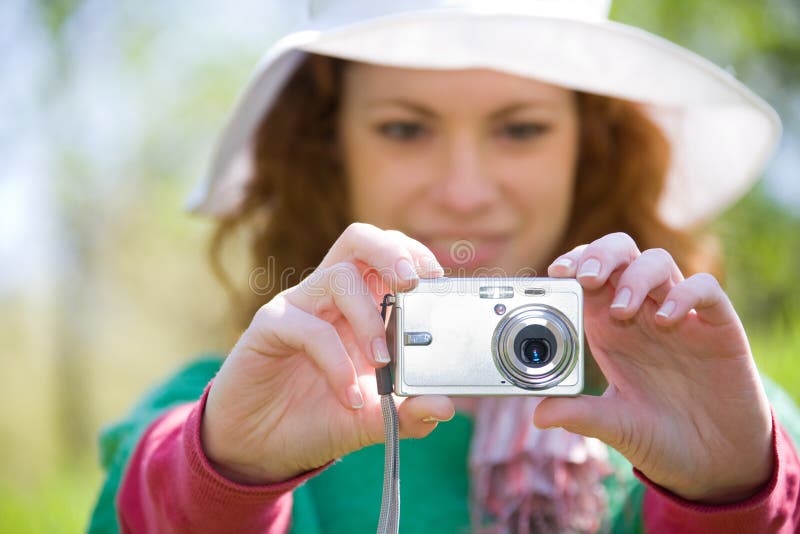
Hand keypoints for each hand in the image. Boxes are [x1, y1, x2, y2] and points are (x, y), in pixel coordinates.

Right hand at [201, 223, 454, 483]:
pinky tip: (350, 397)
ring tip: (381, 363)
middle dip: (393, 252)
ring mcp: (298, 307)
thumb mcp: (371, 420)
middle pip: (359, 240)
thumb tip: (445, 406)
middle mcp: (328, 296)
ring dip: (369, 317)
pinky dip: (337, 362)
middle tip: (413, 283)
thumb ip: (407, 413)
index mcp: (358, 304)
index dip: (415, 256)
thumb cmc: (316, 418)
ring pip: (339, 276)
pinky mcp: (269, 326)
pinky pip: (309, 327)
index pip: (387, 256)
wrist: (259, 446)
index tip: (441, 282)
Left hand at [535, 232, 772, 503]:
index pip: (588, 273)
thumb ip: (580, 415)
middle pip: (620, 254)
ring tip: (622, 311)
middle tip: (585, 278)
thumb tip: (538, 416)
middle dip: (600, 254)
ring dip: (635, 276)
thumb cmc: (658, 435)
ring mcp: (679, 314)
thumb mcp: (615, 426)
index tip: (557, 273)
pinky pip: (705, 289)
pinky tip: (667, 320)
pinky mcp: (717, 326)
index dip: (573, 263)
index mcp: (608, 326)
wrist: (712, 461)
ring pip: (658, 262)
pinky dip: (685, 294)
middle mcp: (641, 312)